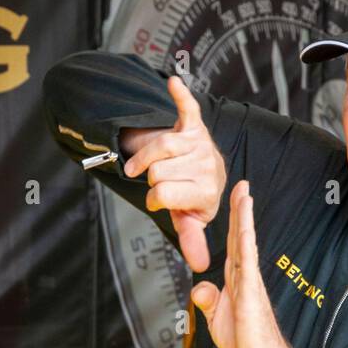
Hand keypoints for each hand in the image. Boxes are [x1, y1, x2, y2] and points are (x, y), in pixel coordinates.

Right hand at [122, 75, 225, 271]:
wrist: (208, 173)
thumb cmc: (194, 197)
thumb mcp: (192, 220)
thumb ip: (192, 239)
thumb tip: (199, 266)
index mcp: (206, 191)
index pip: (161, 193)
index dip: (153, 198)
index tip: (157, 201)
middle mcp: (207, 165)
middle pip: (156, 170)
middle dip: (150, 177)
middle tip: (157, 181)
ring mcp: (200, 143)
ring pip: (158, 146)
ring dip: (143, 155)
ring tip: (139, 165)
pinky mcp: (195, 124)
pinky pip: (187, 107)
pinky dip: (181, 94)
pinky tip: (174, 81)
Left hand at [190, 180, 299, 347]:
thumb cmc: (246, 344)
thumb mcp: (217, 320)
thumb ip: (209, 302)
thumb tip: (200, 289)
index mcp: (237, 281)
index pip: (233, 245)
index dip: (232, 222)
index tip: (234, 201)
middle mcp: (245, 277)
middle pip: (240, 237)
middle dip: (240, 210)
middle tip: (241, 184)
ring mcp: (250, 283)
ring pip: (245, 244)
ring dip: (244, 218)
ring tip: (244, 194)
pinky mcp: (251, 294)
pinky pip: (247, 264)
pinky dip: (245, 243)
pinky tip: (243, 226)